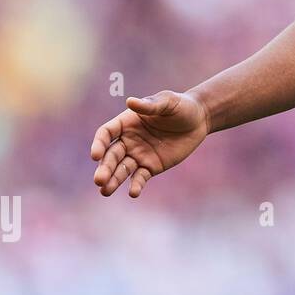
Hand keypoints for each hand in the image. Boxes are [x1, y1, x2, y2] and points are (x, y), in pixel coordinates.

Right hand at [89, 90, 209, 197]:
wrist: (198, 120)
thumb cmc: (180, 106)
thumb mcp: (167, 102)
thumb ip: (150, 105)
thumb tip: (130, 102)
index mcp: (126, 123)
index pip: (106, 134)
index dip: (99, 144)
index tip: (95, 155)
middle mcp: (128, 140)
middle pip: (111, 155)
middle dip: (105, 168)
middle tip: (99, 180)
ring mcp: (138, 155)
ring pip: (122, 169)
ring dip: (113, 180)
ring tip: (105, 191)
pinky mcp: (151, 167)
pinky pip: (140, 177)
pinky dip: (136, 185)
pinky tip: (133, 192)